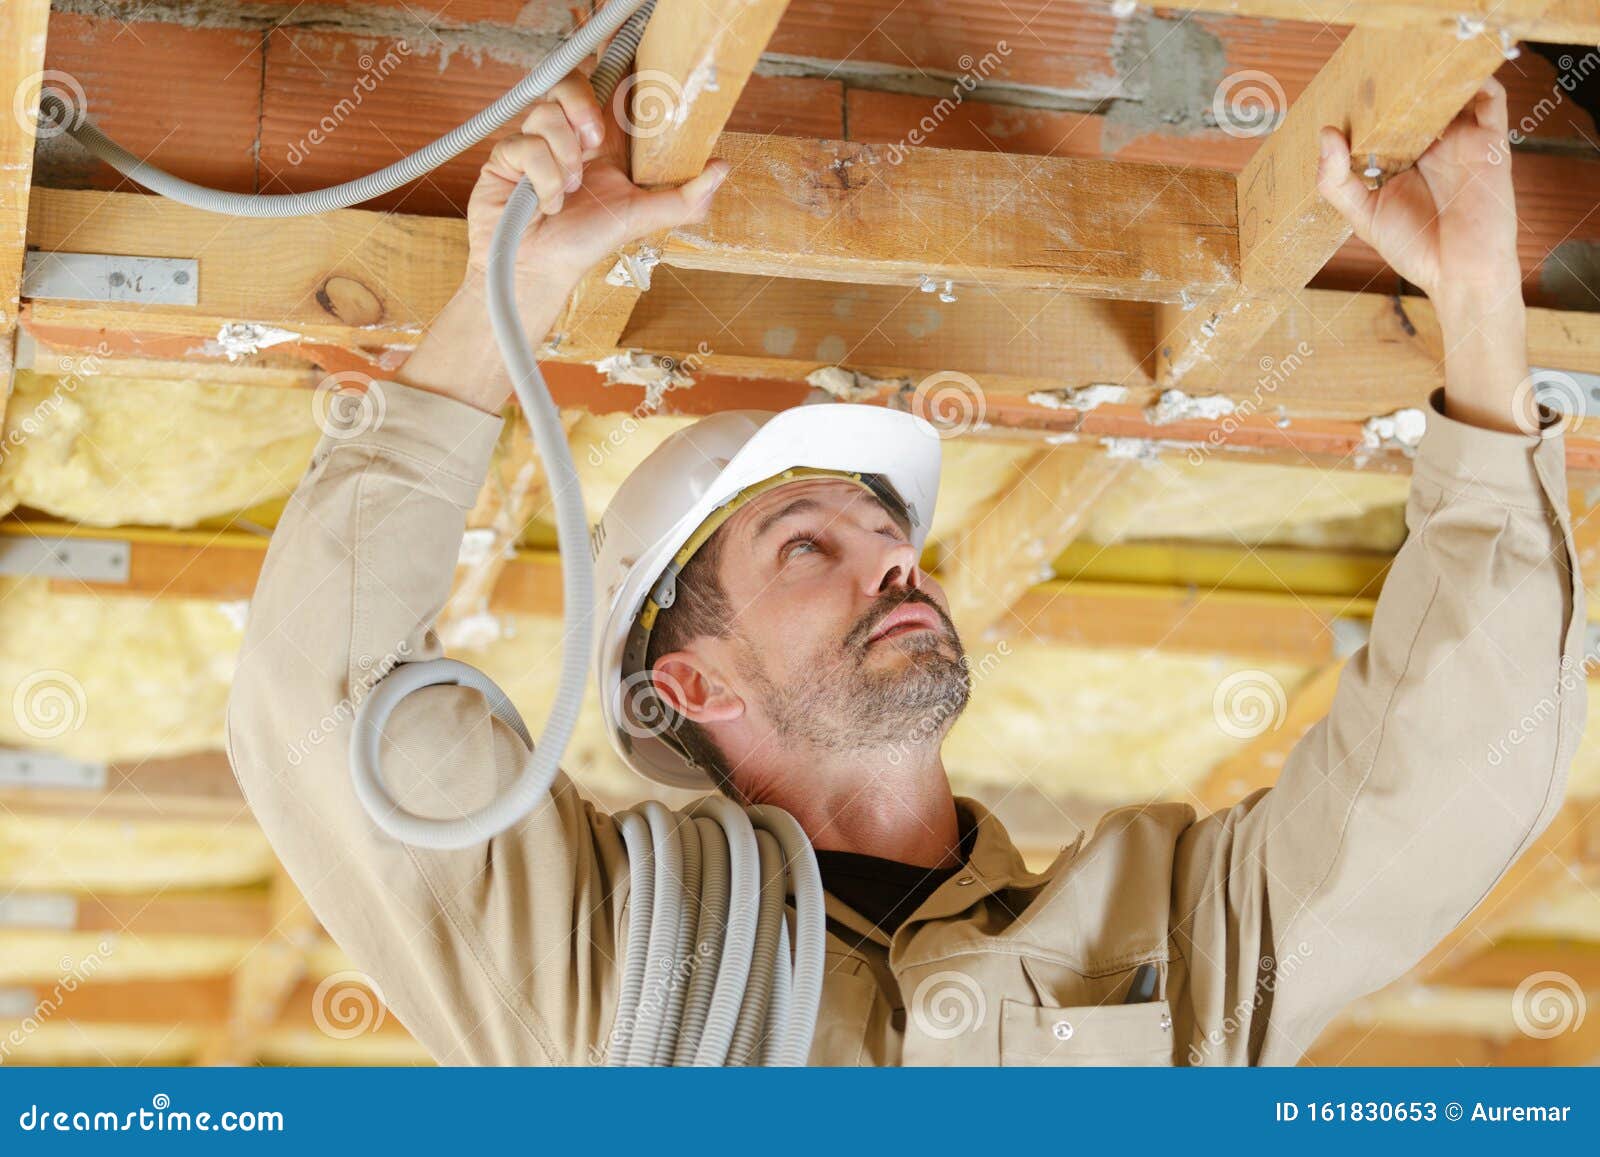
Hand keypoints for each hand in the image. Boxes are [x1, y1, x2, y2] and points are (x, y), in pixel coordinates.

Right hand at [465, 75, 727, 287]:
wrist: (537, 270)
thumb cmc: (585, 243)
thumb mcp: (641, 218)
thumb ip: (682, 198)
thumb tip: (721, 169)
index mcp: (604, 142)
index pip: (609, 90)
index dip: (615, 72)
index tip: (624, 68)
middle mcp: (568, 135)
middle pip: (571, 83)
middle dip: (583, 106)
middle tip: (594, 142)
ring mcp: (535, 142)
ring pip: (546, 113)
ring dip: (563, 157)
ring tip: (568, 191)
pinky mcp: (507, 155)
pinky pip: (525, 145)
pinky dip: (541, 180)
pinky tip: (545, 202)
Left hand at [1316, 77, 1519, 306]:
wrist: (1461, 273)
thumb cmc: (1414, 248)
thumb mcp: (1363, 214)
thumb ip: (1337, 180)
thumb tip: (1325, 134)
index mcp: (1401, 160)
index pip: (1383, 119)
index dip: (1367, 101)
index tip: (1344, 82)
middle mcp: (1432, 146)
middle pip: (1417, 98)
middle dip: (1399, 78)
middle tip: (1376, 61)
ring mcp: (1461, 141)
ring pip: (1452, 92)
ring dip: (1436, 74)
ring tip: (1413, 59)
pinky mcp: (1490, 143)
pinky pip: (1491, 100)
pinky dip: (1477, 80)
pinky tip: (1452, 76)